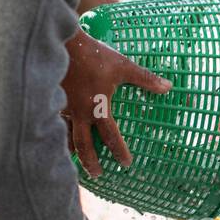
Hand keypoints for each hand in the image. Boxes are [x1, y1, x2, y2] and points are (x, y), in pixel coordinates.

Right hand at [62, 29, 171, 177]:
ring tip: (75, 159)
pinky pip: (54, 122)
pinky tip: (57, 135)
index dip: (119, 152)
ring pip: (66, 136)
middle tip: (98, 174)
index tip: (126, 163)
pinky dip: (57, 132)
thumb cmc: (94, 56)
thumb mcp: (123, 66)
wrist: (61, 44)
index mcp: (98, 109)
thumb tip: (168, 87)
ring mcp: (63, 109)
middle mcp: (80, 114)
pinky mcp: (51, 101)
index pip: (111, 137)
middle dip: (91, 162)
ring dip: (72, 150)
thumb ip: (145, 79)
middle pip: (84, 145)